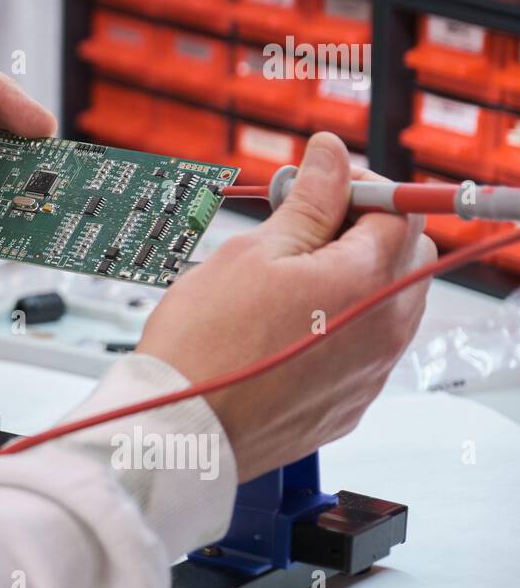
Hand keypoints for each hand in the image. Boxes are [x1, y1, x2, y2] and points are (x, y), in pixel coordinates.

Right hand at [136, 133, 436, 481]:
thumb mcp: (254, 251)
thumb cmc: (206, 343)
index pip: (398, 212)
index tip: (318, 187)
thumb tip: (333, 158)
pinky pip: (364, 348)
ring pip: (389, 303)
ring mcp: (371, 372)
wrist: (183, 429)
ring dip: (353, 277)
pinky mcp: (350, 403)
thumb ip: (309, 201)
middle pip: (405, 256)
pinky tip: (286, 324)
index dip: (358, 188)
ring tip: (286, 277)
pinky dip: (339, 324)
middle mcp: (385, 330)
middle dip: (363, 229)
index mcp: (366, 282)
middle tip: (302, 225)